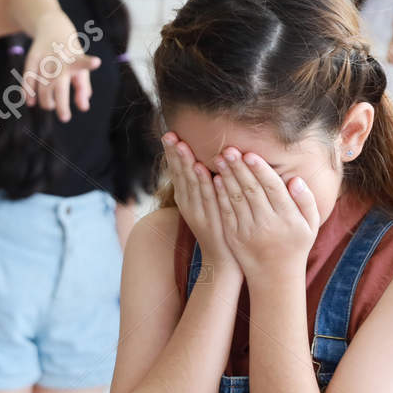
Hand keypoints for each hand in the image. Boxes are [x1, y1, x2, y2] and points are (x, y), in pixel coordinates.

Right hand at [22, 12, 99, 122]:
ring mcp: (44, 58)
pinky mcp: (32, 58)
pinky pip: (28, 78)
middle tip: (65, 118)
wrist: (52, 27)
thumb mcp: (80, 65)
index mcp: (75, 58)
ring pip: (43, 86)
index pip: (82, 61)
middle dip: (62, 104)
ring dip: (46, 101)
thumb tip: (84, 108)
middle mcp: (60, 58)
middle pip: (59, 84)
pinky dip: (28, 92)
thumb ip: (82, 87)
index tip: (96, 62)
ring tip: (50, 105)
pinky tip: (30, 102)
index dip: (89, 63)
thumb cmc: (71, 52)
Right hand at [161, 132, 239, 281]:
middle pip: (179, 174)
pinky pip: (207, 198)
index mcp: (185, 198)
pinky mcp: (209, 220)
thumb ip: (202, 185)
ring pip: (190, 184)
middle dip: (174, 154)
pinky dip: (204, 183)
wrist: (222, 258)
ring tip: (182, 146)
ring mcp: (197, 212)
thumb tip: (202, 161)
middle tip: (170, 135)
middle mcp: (187, 203)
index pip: (176, 171)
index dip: (172, 153)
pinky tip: (202, 169)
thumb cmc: (217, 227)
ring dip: (186, 163)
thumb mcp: (206, 204)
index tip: (169, 134)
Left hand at [210, 147, 320, 284]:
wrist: (275, 275)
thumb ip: (306, 201)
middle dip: (239, 168)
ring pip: (236, 199)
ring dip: (227, 177)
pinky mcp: (234, 236)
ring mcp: (248, 231)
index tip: (251, 154)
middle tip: (229, 149)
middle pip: (251, 190)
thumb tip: (296, 180)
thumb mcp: (311, 225)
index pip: (272, 188)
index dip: (260, 170)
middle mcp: (267, 224)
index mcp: (288, 218)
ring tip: (220, 158)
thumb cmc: (295, 244)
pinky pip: (226, 212)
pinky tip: (216, 179)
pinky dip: (220, 195)